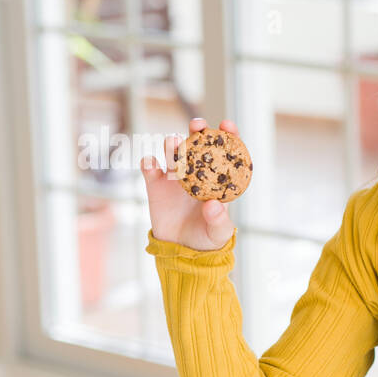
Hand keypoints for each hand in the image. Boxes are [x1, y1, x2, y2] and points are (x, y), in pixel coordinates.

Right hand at [140, 117, 237, 251]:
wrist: (181, 251)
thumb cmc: (207, 239)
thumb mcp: (219, 234)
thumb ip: (219, 221)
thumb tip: (212, 205)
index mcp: (217, 179)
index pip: (226, 153)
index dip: (228, 136)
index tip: (227, 125)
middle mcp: (197, 173)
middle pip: (197, 145)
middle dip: (198, 130)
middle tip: (197, 125)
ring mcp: (175, 177)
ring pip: (173, 153)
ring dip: (172, 145)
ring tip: (172, 142)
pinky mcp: (155, 185)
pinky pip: (150, 170)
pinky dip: (149, 163)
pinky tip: (150, 163)